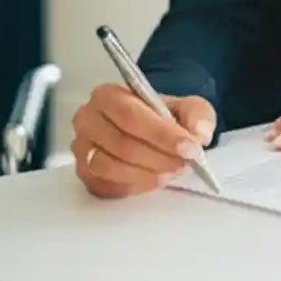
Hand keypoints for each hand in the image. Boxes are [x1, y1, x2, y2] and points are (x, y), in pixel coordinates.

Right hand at [71, 84, 215, 198]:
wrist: (149, 130)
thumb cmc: (162, 116)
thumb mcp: (187, 107)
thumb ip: (196, 115)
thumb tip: (198, 133)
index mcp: (109, 95)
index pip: (130, 114)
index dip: (161, 134)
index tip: (189, 147)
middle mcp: (88, 120)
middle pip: (121, 143)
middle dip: (158, 157)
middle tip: (184, 164)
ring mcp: (83, 149)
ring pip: (110, 167)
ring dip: (146, 174)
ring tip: (170, 172)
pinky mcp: (85, 174)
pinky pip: (106, 186)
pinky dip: (134, 186)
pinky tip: (153, 179)